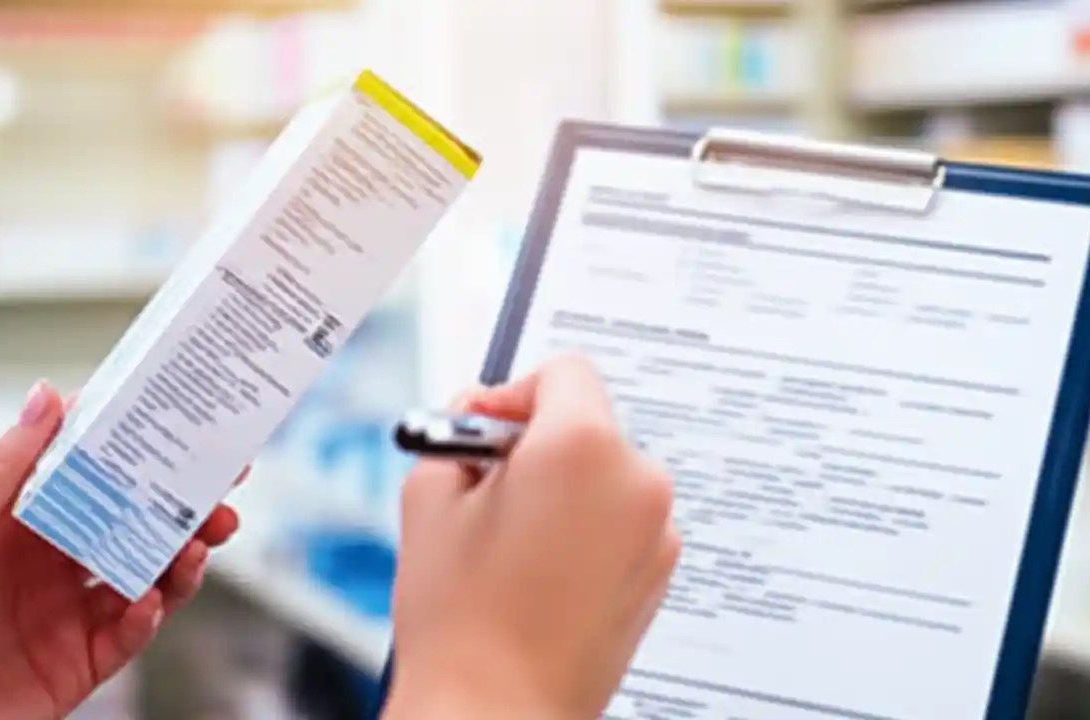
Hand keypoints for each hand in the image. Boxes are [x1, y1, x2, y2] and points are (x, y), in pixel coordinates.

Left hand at [0, 381, 244, 719]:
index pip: (86, 476)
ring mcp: (67, 615)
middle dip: (179, 506)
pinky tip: (151, 602)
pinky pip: (132, 634)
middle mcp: (47, 566)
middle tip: (219, 489)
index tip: (174, 426)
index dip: (132, 451)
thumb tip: (46, 396)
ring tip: (200, 544)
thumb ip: (2, 469)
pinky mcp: (82, 664)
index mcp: (13, 527)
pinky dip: (150, 615)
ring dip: (180, 558)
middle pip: (131, 524)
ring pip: (145, 575)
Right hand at [384, 354, 679, 719]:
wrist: (497, 711)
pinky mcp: (660, 573)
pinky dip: (586, 527)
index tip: (485, 426)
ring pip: (605, 473)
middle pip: (587, 423)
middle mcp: (638, 481)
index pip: (565, 372)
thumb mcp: (429, 496)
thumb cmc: (461, 618)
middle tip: (486, 485)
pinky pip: (621, 520)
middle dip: (536, 443)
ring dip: (563, 486)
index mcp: (584, 446)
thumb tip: (481, 415)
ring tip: (510, 543)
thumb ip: (457, 431)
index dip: (514, 392)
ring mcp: (658, 532)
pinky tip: (541, 572)